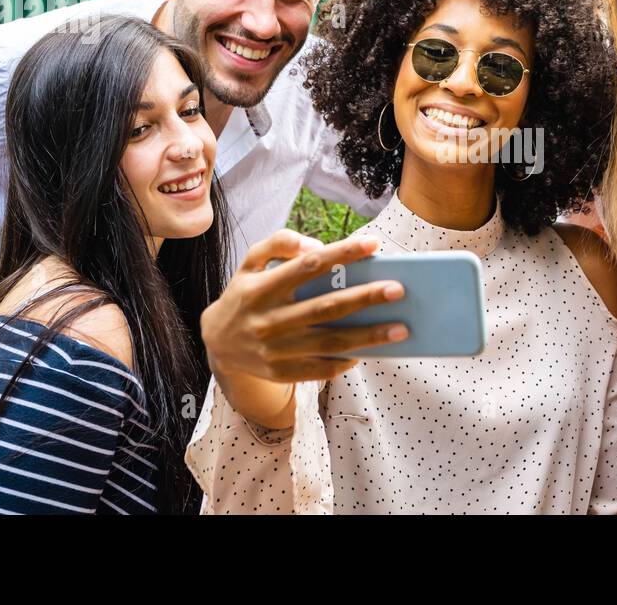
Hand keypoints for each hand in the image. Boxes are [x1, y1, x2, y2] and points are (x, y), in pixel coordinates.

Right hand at [201, 229, 407, 386]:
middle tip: (398, 290)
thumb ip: (278, 244)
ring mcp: (275, 350)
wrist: (216, 343)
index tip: (374, 245)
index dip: (343, 254)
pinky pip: (320, 369)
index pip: (308, 266)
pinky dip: (346, 361)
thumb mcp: (250, 263)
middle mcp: (268, 320)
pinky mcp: (280, 372)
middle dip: (365, 298)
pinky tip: (370, 351)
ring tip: (401, 329)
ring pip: (330, 343)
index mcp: (261, 288)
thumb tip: (316, 247)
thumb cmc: (244, 295)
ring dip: (368, 336)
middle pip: (326, 307)